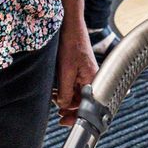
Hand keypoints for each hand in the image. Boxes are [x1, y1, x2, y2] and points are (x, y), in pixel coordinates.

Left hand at [53, 0, 96, 126]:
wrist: (70, 25)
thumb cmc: (71, 44)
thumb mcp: (65, 71)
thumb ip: (66, 92)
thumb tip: (63, 106)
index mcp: (93, 80)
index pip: (87, 106)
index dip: (75, 116)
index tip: (63, 121)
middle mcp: (92, 78)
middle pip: (83, 102)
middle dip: (69, 109)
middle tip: (57, 115)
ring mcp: (86, 73)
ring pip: (77, 94)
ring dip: (65, 99)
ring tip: (53, 98)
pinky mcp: (80, 69)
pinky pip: (74, 85)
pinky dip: (65, 90)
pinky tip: (56, 90)